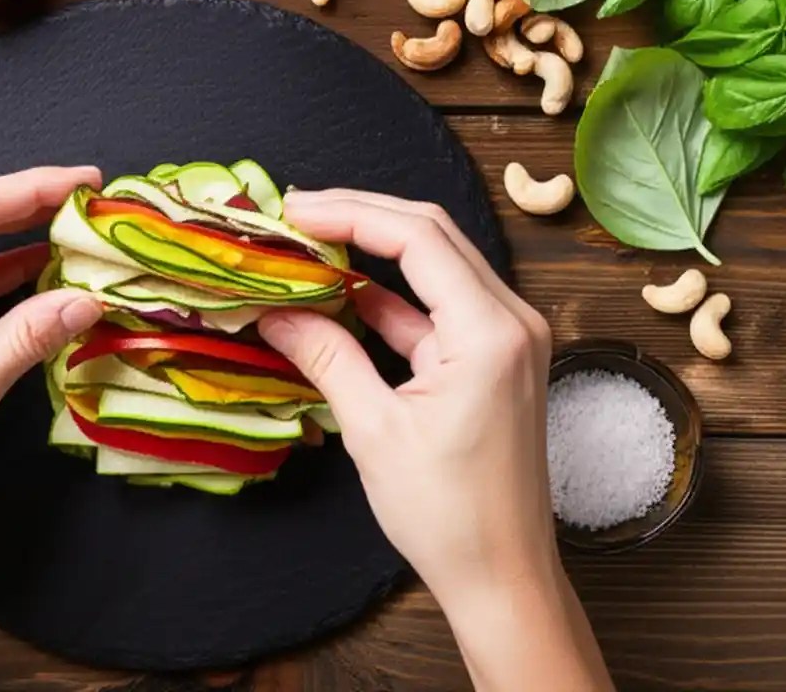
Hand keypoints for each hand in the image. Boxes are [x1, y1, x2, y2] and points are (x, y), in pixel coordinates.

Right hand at [258, 190, 610, 690]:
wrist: (502, 576)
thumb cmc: (447, 516)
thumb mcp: (374, 430)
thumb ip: (326, 357)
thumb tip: (273, 312)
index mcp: (490, 332)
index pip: (417, 237)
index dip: (349, 212)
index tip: (293, 210)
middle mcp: (512, 321)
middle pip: (432, 235)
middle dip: (361, 217)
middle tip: (295, 214)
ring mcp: (509, 339)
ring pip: (436, 266)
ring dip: (374, 252)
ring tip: (309, 245)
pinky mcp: (495, 360)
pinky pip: (438, 308)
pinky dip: (390, 298)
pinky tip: (340, 294)